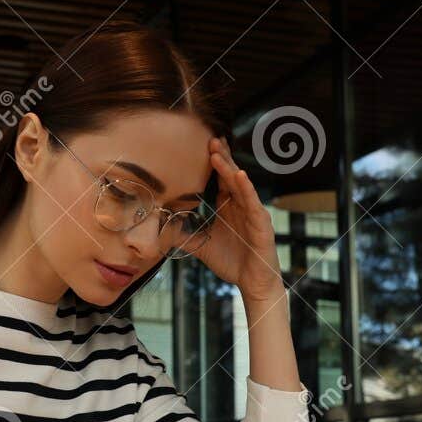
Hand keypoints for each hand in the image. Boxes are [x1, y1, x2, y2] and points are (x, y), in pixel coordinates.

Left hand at [184, 136, 283, 306]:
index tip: (201, 145)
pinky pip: (253, 202)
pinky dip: (247, 189)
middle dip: (220, 157)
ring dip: (228, 168)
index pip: (220, 179)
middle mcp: (241, 205)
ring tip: (217, 152)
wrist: (252, 283)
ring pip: (240, 185)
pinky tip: (240, 175)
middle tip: (210, 138)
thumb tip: (159, 230)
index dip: (212, 163)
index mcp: (229, 207)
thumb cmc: (232, 262)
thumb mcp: (201, 247)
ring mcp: (252, 212)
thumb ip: (183, 236)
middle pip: (230, 175)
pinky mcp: (261, 223)